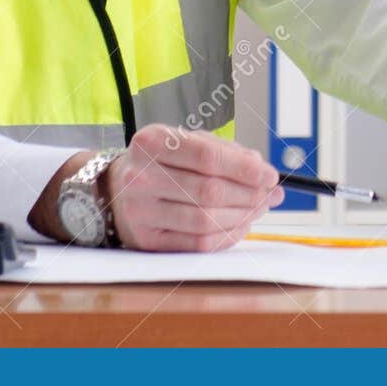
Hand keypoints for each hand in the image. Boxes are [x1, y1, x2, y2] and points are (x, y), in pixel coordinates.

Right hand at [35, 129, 281, 251]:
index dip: (244, 168)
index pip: (206, 157)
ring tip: (261, 206)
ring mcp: (141, 213)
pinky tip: (242, 223)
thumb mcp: (184, 141)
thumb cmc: (161, 161)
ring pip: (206, 221)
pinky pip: (198, 244)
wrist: (113, 190)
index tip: (270, 174)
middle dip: (250, 194)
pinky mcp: (147, 242)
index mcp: (151, 142)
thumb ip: (223, 151)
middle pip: (209, 192)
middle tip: (273, 193)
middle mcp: (141, 177)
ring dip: (244, 216)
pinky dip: (228, 235)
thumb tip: (261, 170)